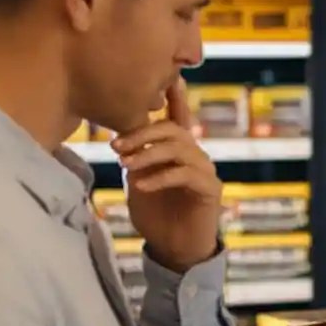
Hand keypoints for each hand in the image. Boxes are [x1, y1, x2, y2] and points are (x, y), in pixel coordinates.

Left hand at [112, 77, 221, 272]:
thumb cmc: (156, 215)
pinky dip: (160, 177)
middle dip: (142, 134)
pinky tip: (142, 185)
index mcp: (179, 151)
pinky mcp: (209, 190)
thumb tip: (119, 141)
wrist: (174, 249)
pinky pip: (185, 174)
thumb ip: (135, 160)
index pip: (178, 117)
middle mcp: (196, 156)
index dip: (176, 96)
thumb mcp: (138, 181)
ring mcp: (205, 172)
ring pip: (180, 149)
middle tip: (116, 146)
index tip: (170, 76)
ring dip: (148, 155)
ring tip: (126, 166)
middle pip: (173, 130)